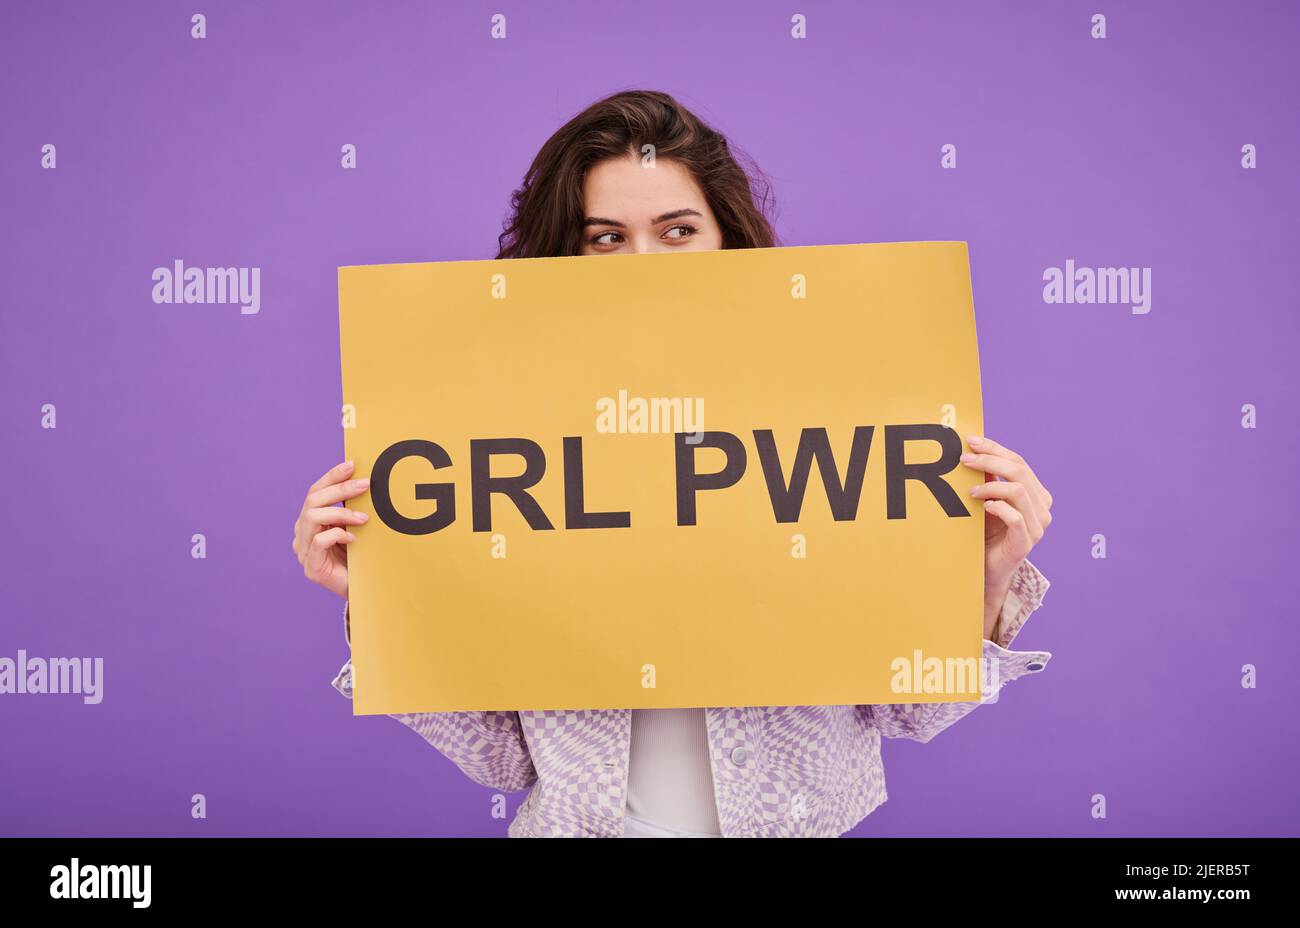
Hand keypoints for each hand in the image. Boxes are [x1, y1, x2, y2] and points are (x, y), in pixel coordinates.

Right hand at [292, 460, 370, 598]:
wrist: (363, 591)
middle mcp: (303, 534)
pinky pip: (318, 542)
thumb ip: (353, 508)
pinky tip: (353, 538)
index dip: (332, 476)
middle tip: (365, 486)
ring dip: (341, 512)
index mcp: (310, 521)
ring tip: (364, 518)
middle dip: (340, 490)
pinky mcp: (312, 568)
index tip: (352, 465)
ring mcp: (304, 551)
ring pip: (312, 517)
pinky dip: (336, 534)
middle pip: (312, 500)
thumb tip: (365, 480)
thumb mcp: (355, 527)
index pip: (316, 491)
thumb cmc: (360, 556)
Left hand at [960, 436, 1052, 638]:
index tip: (971, 441)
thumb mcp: (987, 501)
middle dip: (990, 461)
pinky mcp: (1026, 541)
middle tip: (964, 460)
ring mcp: (1037, 526)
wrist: (988, 569)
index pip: (1019, 462)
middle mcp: (1042, 507)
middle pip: (1019, 471)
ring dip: (990, 485)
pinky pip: (1015, 517)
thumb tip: (971, 450)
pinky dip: (998, 507)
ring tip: (970, 490)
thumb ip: (987, 479)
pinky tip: (983, 506)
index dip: (995, 449)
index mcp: (1037, 494)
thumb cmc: (987, 533)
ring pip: (1018, 491)